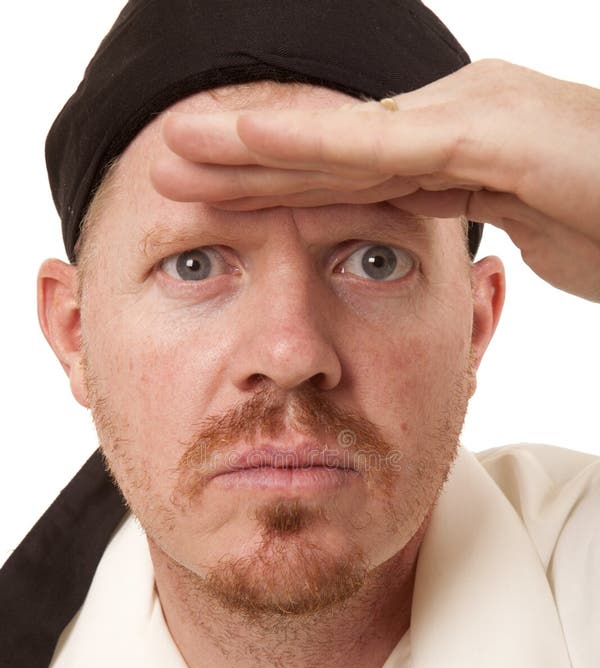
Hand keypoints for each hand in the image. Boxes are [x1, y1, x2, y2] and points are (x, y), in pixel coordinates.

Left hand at [152, 60, 599, 300]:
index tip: (212, 198)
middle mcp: (458, 119)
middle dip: (246, 158)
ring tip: (179, 148)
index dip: (277, 181)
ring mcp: (475, 118)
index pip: (353, 169)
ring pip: (346, 137)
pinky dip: (316, 142)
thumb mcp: (535, 228)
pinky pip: (391, 144)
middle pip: (333, 147)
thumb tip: (420, 231)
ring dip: (257, 143)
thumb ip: (474, 213)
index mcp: (464, 147)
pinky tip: (252, 139)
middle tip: (166, 164)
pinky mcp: (495, 137)